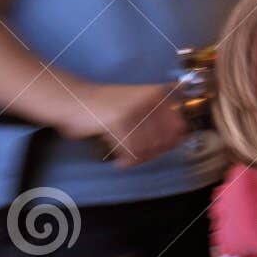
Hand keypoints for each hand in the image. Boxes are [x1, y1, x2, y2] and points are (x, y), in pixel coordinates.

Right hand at [63, 82, 186, 166]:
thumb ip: (159, 116)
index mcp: (157, 94)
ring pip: (147, 147)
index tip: (159, 152)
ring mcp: (134, 109)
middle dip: (152, 154)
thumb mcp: (137, 102)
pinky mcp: (117, 121)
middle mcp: (149, 99)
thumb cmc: (106, 105)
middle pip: (163, 140)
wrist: (75, 99)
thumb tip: (181, 136)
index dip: (170, 143)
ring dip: (138, 159)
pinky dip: (127, 161)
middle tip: (139, 158)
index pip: (177, 127)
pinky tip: (120, 162)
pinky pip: (130, 150)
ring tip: (128, 160)